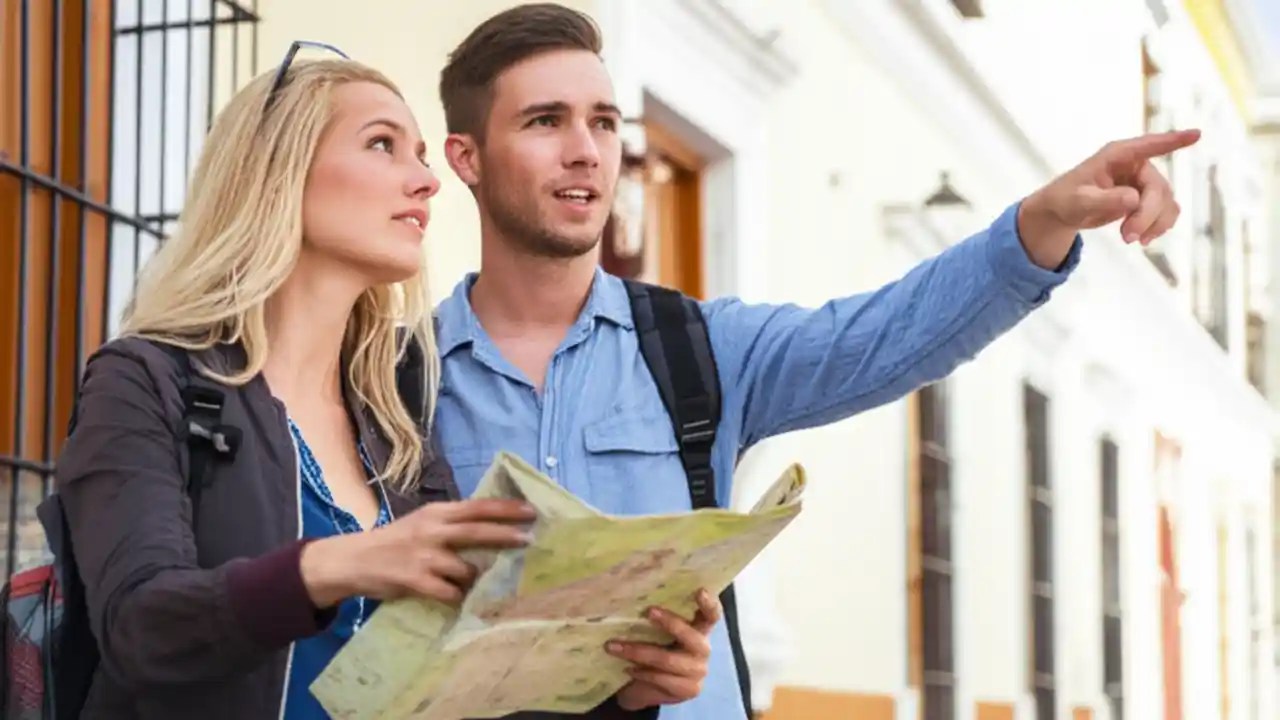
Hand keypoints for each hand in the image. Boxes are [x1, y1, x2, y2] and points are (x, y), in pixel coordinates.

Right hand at [300, 498, 535, 606]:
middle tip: (528, 539)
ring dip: (475, 579)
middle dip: (506, 535)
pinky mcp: (415, 580)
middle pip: (477, 531)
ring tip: (474, 583)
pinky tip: (456, 598)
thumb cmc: (394, 541)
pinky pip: (450, 592)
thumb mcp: (422, 523)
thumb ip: (450, 524)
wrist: (354, 560)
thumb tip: (491, 527)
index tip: (531, 511)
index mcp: (436, 513)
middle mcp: (432, 531)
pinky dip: (457, 597)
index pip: (477, 507)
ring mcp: (424, 556)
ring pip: (466, 569)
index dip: (505, 509)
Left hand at [607, 589, 721, 710]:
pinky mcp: (688, 690)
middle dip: (671, 623)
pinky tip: (627, 669)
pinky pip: (661, 679)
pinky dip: (642, 672)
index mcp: (700, 629)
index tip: (700, 591)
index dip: (709, 604)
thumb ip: (655, 617)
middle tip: (649, 611)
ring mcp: (698, 671)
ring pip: (668, 660)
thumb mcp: (656, 633)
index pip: (712, 615)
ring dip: (638, 652)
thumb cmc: (652, 651)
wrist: (646, 690)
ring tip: (613, 646)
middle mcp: (703, 648)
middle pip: (692, 636)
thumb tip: (630, 595)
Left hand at [1017, 128, 1200, 268]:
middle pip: (1158, 189)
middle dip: (1147, 215)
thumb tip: (1134, 199)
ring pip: (1166, 203)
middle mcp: (1135, 165)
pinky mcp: (1146, 199)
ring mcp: (1143, 182)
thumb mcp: (1079, 201)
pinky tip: (1143, 239)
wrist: (1063, 212)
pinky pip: (1165, 212)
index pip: (1148, 145)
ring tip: (1130, 240)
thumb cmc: (1066, 199)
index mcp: (1117, 155)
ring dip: (1154, 224)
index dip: (1173, 140)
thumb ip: (1104, 200)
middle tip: (1128, 237)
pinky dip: (1158, 227)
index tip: (1197, 134)